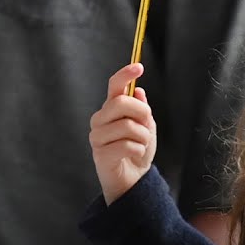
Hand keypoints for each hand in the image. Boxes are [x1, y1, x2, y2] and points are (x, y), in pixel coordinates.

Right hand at [89, 63, 156, 203]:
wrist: (132, 178)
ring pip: (128, 126)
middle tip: (146, 124)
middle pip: (120, 103)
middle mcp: (100, 120)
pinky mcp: (100, 154)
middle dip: (141, 112)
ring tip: (140, 144)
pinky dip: (139, 150)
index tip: (138, 67)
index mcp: (111, 109)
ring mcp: (97, 137)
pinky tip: (135, 154)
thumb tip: (138, 91)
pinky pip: (128, 145)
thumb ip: (141, 109)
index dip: (125, 75)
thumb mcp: (145, 126)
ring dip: (143, 136)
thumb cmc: (137, 149)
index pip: (114, 86)